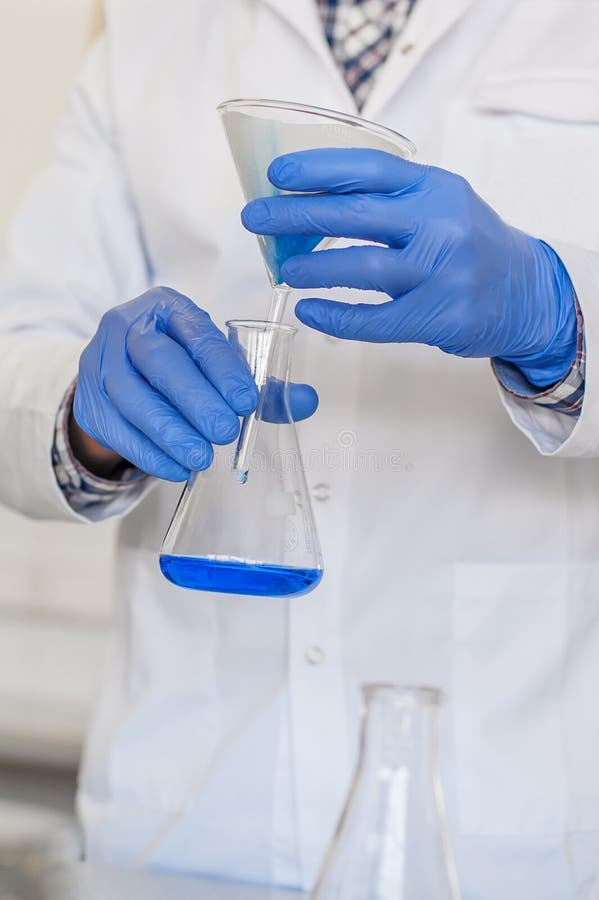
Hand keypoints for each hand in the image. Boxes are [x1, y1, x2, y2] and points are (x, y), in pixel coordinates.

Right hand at [73, 287, 317, 480]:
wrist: (124, 377)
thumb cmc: (181, 368)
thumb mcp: (218, 367)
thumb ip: (260, 385)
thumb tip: (306, 401)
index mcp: (166, 307)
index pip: (196, 333)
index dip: (222, 369)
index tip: (247, 402)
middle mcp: (127, 327)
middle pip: (158, 362)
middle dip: (194, 400)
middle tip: (224, 432)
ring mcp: (100, 362)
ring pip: (132, 397)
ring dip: (170, 432)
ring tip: (201, 458)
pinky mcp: (89, 400)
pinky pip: (116, 429)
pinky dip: (148, 452)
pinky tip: (176, 468)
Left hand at [241, 149, 577, 385]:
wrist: (526, 293)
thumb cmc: (470, 244)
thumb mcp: (442, 203)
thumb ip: (392, 200)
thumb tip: (311, 202)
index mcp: (435, 187)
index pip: (368, 168)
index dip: (318, 168)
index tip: (277, 174)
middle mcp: (439, 224)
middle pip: (354, 213)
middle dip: (296, 214)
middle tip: (256, 219)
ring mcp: (441, 272)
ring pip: (362, 267)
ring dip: (314, 267)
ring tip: (284, 270)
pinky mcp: (438, 317)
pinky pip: (374, 320)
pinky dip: (336, 317)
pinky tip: (309, 311)